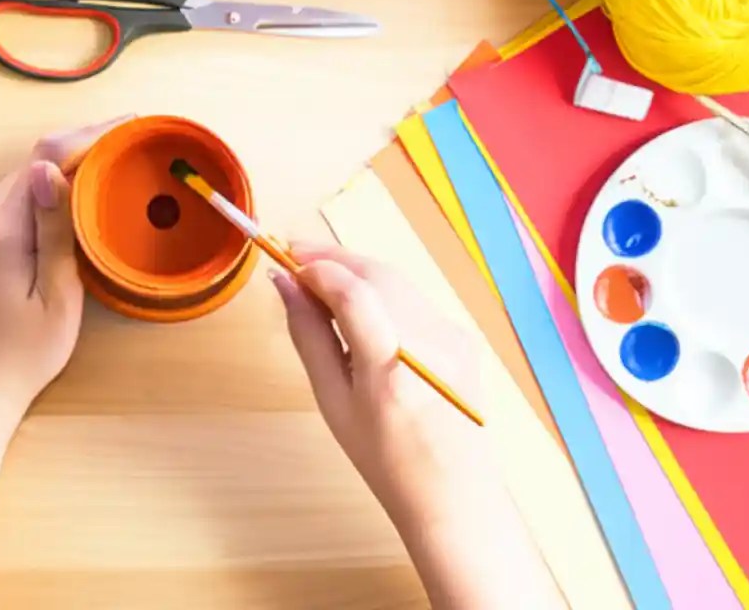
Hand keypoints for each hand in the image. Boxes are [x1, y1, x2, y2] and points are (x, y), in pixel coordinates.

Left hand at [0, 115, 133, 412]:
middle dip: (87, 141)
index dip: (91, 134)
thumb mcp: (55, 294)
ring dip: (74, 158)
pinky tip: (89, 186)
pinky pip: (25, 190)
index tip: (133, 126)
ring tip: (122, 155)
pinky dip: (58, 181)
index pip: (47, 156)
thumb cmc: (26, 351)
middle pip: (38, 156)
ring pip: (32, 171)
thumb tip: (51, 169)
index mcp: (2, 227)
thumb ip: (55, 230)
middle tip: (138, 139)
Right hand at [270, 242, 492, 524]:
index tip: (284, 258)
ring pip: (398, 281)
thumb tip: (285, 285)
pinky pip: (414, 299)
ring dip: (356, 271)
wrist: (453, 494)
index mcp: (392, 367)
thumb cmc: (384, 459)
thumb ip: (309, 336)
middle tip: (294, 255)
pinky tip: (359, 307)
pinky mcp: (464, 337)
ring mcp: (454, 337)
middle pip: (378, 274)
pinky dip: (382, 291)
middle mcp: (430, 343)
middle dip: (334, 258)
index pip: (353, 291)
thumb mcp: (333, 402)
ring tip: (320, 280)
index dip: (316, 267)